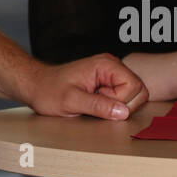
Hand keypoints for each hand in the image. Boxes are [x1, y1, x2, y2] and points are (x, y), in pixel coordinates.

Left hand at [24, 54, 147, 119]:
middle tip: (96, 102)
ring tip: (94, 102)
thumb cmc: (49, 90)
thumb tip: (123, 112)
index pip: (135, 86)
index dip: (120, 100)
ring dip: (117, 105)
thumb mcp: (71, 101)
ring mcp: (111, 74)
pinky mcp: (109, 83)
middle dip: (121, 104)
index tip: (98, 100)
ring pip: (134, 96)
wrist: (37, 85)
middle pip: (139, 91)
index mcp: (106, 64)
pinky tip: (95, 102)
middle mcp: (112, 66)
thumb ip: (98, 105)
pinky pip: (124, 98)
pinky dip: (113, 105)